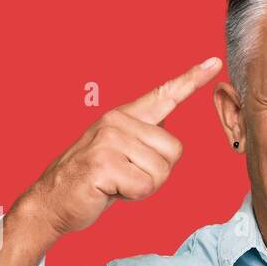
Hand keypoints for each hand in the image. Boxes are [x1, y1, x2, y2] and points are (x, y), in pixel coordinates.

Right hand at [12, 56, 222, 238]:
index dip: (191, 80)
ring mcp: (108, 140)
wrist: (52, 201)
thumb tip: (170, 143)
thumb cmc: (92, 181)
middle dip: (157, 174)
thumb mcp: (120, 153)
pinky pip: (144, 187)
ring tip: (116, 183)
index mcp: (123, 117)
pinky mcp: (103, 163)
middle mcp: (116, 121)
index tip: (214, 64)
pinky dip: (132, 197)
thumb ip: (144, 141)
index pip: (163, 94)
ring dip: (143, 187)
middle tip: (126, 177)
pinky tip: (109, 190)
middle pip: (174, 151)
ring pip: (161, 172)